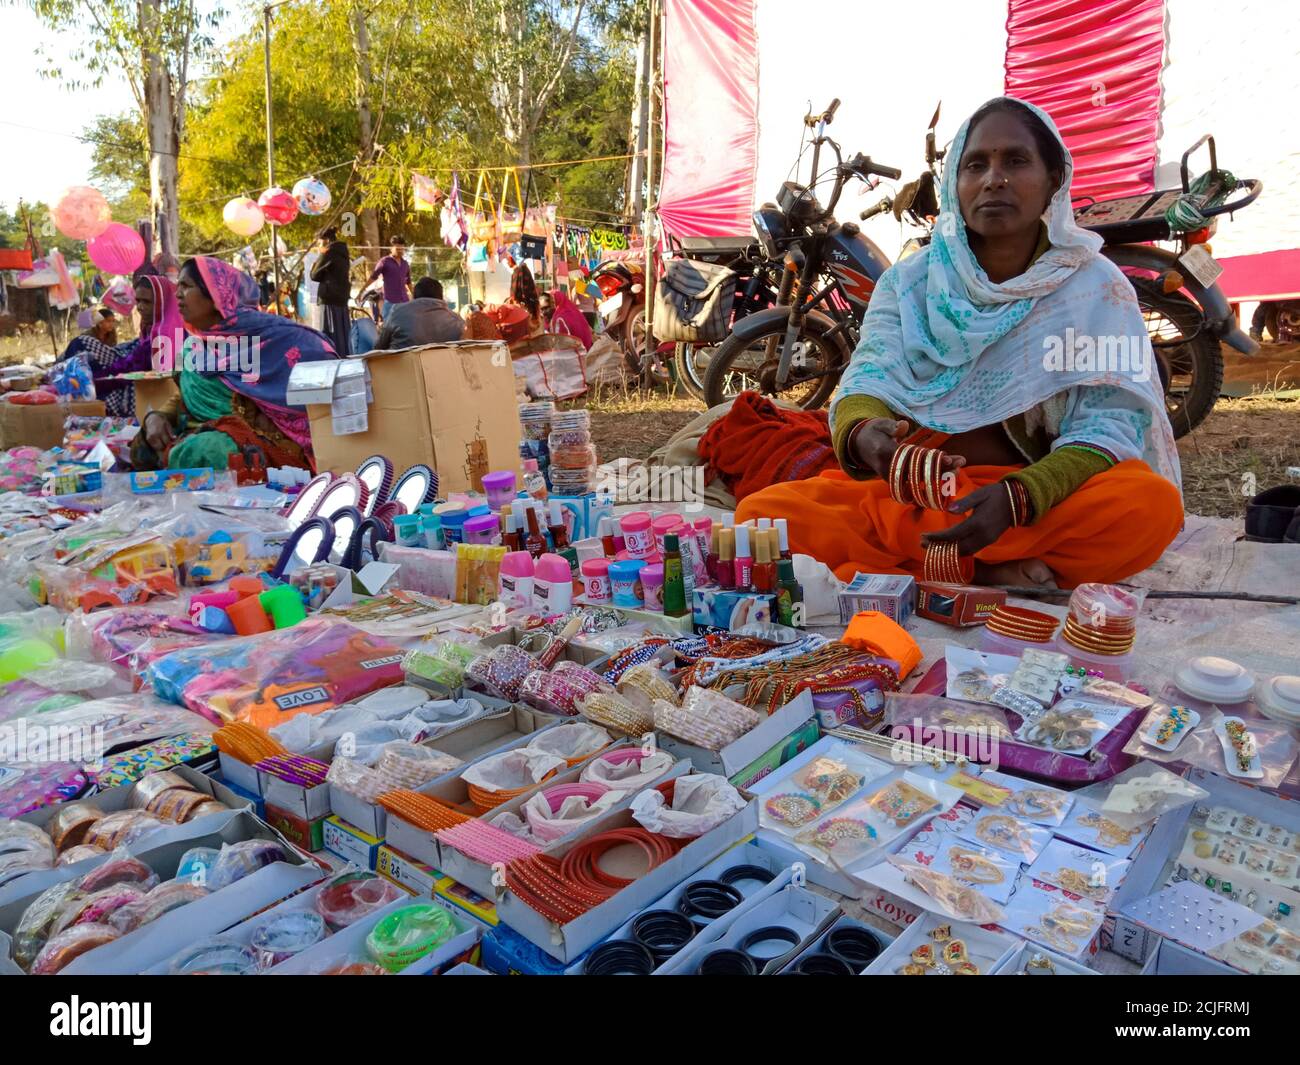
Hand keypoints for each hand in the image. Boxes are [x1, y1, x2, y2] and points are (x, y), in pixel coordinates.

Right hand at [144, 412, 174, 453]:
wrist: (151, 419)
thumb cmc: (161, 422)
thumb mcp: (168, 425)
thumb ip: (171, 433)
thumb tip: (174, 439)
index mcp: (160, 431)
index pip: (166, 442)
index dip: (171, 444)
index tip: (174, 443)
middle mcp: (154, 436)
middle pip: (162, 447)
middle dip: (167, 447)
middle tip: (170, 444)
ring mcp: (150, 438)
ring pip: (158, 448)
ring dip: (163, 447)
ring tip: (166, 443)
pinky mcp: (148, 440)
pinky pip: (154, 447)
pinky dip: (159, 446)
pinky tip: (161, 443)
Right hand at [850, 418, 966, 482]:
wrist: (860, 446)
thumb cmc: (874, 432)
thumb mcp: (879, 424)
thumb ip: (891, 426)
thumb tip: (903, 426)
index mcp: (885, 454)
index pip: (912, 459)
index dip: (931, 460)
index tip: (947, 457)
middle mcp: (890, 470)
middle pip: (919, 473)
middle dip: (941, 469)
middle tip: (960, 463)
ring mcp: (894, 477)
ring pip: (920, 479)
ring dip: (940, 475)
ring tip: (958, 467)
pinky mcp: (898, 480)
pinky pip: (918, 482)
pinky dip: (933, 479)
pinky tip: (949, 475)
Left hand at [923, 483, 1014, 555]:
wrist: (1017, 501)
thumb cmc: (996, 494)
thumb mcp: (979, 494)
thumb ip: (964, 503)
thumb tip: (949, 510)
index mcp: (978, 523)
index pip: (953, 535)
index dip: (937, 538)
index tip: (923, 537)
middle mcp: (982, 536)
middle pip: (957, 548)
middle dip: (939, 547)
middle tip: (922, 543)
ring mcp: (987, 540)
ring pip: (964, 552)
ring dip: (947, 551)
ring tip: (932, 545)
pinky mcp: (989, 541)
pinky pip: (971, 550)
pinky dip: (957, 550)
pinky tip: (948, 545)